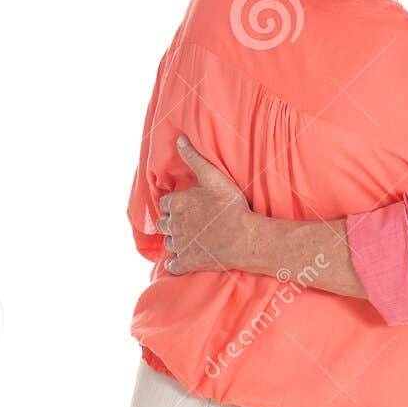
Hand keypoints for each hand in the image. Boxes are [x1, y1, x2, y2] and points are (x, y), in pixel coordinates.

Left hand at [158, 136, 255, 274]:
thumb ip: (194, 159)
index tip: (182, 206)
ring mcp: (180, 244)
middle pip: (163, 223)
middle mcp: (174, 223)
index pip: (164, 203)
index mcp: (177, 203)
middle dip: (171, 222)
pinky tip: (179, 262)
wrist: (244, 238)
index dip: (173, 204)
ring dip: (174, 241)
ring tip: (186, 240)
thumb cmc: (230, 207)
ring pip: (168, 243)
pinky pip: (173, 266)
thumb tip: (179, 140)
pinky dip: (174, 264)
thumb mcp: (213, 177)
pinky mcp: (187, 262)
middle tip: (184, 223)